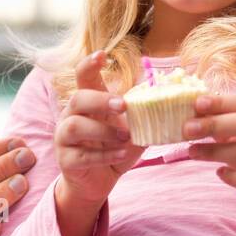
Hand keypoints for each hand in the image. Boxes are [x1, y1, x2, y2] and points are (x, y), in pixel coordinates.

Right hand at [54, 51, 145, 207]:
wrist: (99, 180)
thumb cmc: (116, 147)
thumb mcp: (133, 128)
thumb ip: (144, 114)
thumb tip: (170, 98)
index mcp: (88, 102)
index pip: (83, 76)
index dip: (90, 64)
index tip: (102, 55)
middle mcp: (71, 115)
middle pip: (78, 98)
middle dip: (101, 100)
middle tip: (123, 106)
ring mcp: (65, 138)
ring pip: (75, 126)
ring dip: (103, 130)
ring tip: (126, 137)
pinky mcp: (66, 160)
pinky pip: (82, 155)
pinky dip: (105, 154)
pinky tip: (123, 153)